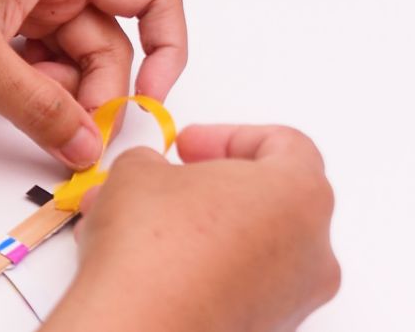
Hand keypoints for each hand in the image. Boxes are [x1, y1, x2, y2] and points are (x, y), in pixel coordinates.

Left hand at [0, 0, 184, 171]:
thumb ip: (38, 106)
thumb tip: (86, 147)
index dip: (166, 48)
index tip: (148, 100)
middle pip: (108, 39)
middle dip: (98, 90)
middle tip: (75, 137)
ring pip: (67, 56)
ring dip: (61, 96)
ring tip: (38, 126)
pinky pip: (31, 61)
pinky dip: (32, 89)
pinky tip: (17, 112)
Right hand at [43, 125, 339, 330]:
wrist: (140, 325)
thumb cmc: (154, 250)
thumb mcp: (138, 170)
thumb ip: (152, 161)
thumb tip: (149, 173)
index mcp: (300, 194)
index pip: (284, 145)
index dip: (227, 137)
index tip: (190, 145)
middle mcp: (311, 250)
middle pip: (269, 198)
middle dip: (209, 185)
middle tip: (170, 181)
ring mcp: (290, 297)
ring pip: (250, 244)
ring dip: (198, 227)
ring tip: (140, 223)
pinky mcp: (262, 327)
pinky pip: (236, 283)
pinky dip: (199, 267)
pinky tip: (149, 261)